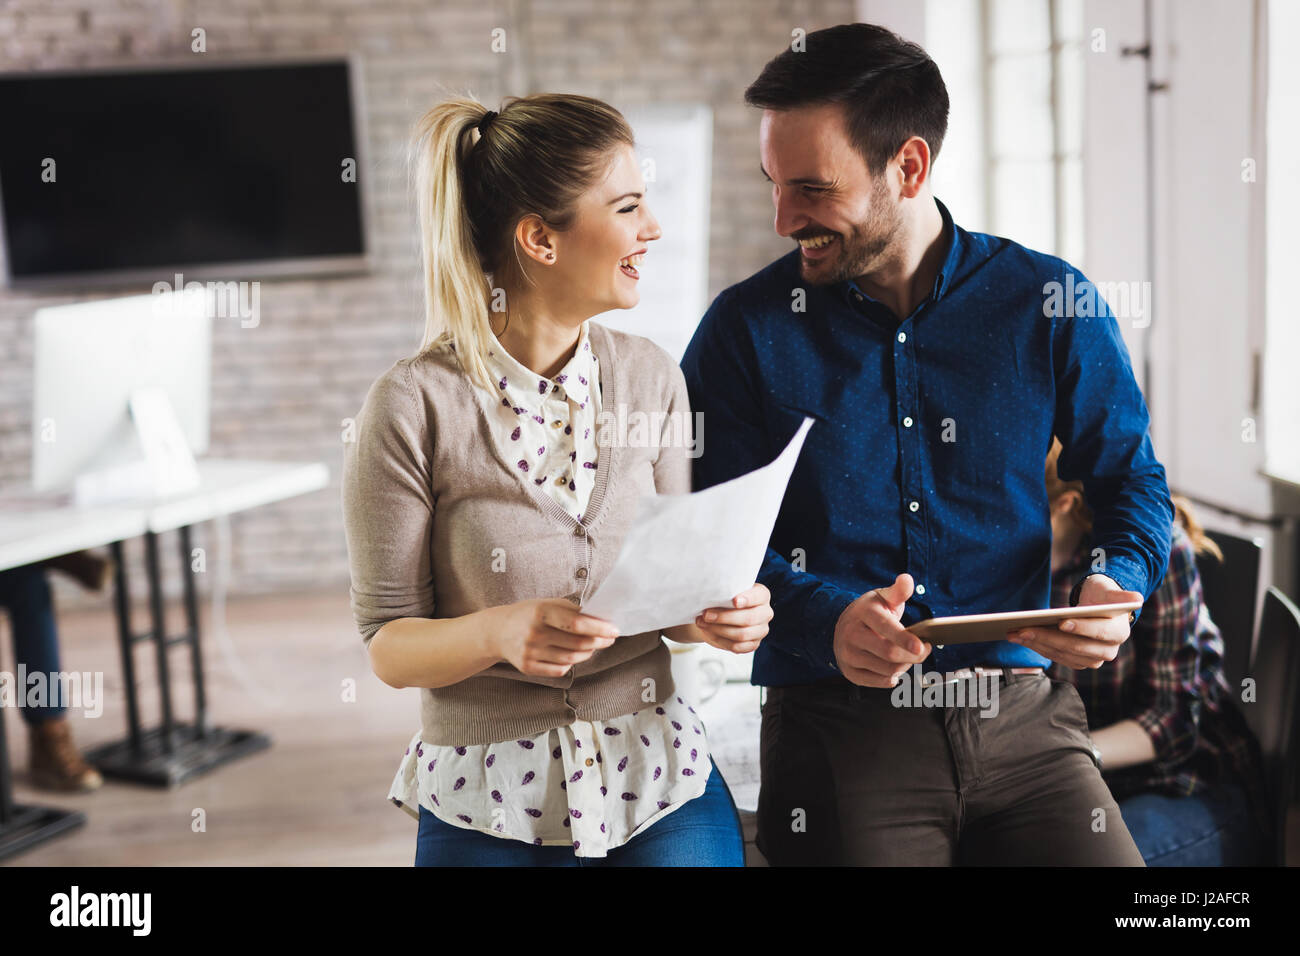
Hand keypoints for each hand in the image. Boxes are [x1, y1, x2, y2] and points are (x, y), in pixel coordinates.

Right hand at [492, 598, 618, 677]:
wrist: (497, 631)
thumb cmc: (528, 614)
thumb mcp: (547, 604)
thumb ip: (571, 610)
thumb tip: (601, 619)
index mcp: (540, 612)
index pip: (577, 623)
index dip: (599, 628)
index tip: (614, 630)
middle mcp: (534, 633)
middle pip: (577, 643)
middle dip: (599, 641)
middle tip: (609, 638)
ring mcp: (530, 653)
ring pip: (571, 658)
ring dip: (588, 653)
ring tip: (594, 646)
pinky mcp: (528, 668)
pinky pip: (560, 669)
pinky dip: (572, 663)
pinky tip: (574, 655)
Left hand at [694, 583, 771, 653]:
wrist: (721, 614)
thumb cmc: (725, 599)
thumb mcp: (726, 591)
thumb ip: (724, 592)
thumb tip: (712, 596)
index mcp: (762, 595)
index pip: (759, 596)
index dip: (748, 599)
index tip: (734, 601)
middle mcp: (765, 613)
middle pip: (749, 618)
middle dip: (724, 617)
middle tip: (706, 615)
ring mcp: (761, 630)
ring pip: (742, 634)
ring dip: (718, 629)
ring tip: (702, 623)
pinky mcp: (753, 644)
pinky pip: (737, 647)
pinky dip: (720, 640)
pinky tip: (709, 632)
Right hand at [833, 573, 930, 687]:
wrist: (843, 625)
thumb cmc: (870, 612)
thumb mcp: (884, 597)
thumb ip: (899, 591)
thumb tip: (907, 579)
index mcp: (864, 613)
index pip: (886, 628)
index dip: (905, 639)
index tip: (922, 646)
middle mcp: (852, 634)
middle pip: (889, 653)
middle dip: (913, 656)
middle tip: (923, 650)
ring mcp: (848, 654)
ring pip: (886, 670)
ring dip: (904, 666)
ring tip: (908, 657)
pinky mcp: (849, 671)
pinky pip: (876, 682)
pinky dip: (891, 678)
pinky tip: (895, 668)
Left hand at [1007, 574, 1143, 668]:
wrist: (1098, 608)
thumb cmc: (1102, 595)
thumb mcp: (1111, 590)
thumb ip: (1122, 595)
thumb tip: (1137, 598)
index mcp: (1120, 632)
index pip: (1100, 632)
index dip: (1082, 628)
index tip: (1061, 622)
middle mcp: (1108, 651)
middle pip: (1075, 646)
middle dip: (1047, 636)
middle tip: (1023, 628)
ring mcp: (1093, 659)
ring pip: (1062, 653)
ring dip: (1037, 643)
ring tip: (1015, 632)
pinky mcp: (1078, 662)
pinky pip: (1056, 656)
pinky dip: (1038, 647)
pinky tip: (1021, 637)